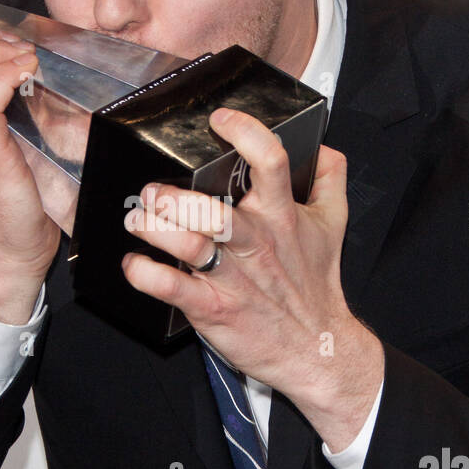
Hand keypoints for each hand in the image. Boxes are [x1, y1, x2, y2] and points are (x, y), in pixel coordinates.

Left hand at [121, 107, 383, 449]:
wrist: (316, 349)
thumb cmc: (315, 285)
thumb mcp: (334, 224)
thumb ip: (329, 177)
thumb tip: (321, 146)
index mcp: (282, 215)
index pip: (270, 162)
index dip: (245, 133)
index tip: (221, 120)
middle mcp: (255, 243)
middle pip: (215, 210)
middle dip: (176, 197)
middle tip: (153, 189)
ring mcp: (232, 278)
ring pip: (190, 246)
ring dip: (155, 230)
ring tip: (137, 218)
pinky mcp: (213, 309)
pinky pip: (173, 290)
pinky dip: (146, 276)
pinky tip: (133, 264)